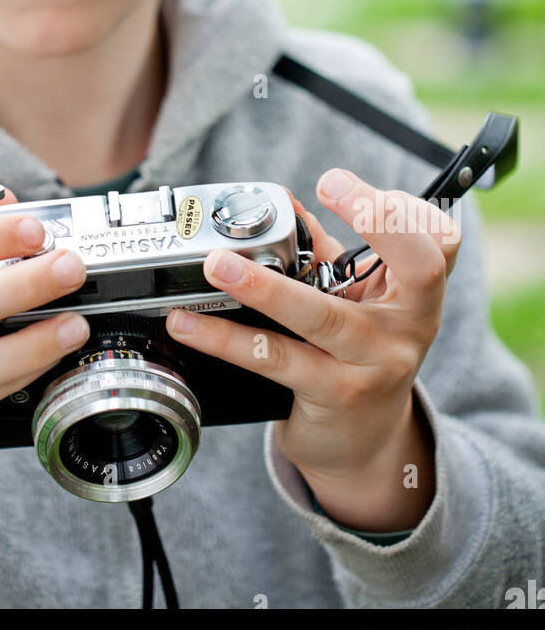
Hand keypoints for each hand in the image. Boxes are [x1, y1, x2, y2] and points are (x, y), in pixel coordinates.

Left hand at [164, 170, 461, 531]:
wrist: (362, 445)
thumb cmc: (355, 356)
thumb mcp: (353, 301)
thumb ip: (323, 253)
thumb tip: (282, 204)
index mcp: (416, 293)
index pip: (441, 242)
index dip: (409, 209)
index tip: (351, 184)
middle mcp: (409, 326)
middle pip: (420, 268)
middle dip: (380, 220)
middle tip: (330, 183)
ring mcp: (375, 364)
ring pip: (324, 316)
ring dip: (264, 286)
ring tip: (218, 263)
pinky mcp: (334, 395)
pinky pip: (274, 359)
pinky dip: (224, 338)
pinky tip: (188, 323)